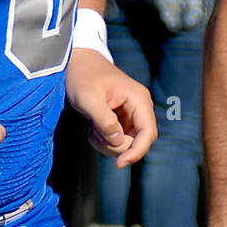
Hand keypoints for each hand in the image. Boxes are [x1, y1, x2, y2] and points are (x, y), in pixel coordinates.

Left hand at [65, 47, 156, 168]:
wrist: (78, 62)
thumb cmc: (83, 76)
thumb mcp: (88, 99)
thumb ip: (104, 120)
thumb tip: (118, 141)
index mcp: (138, 99)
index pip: (148, 133)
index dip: (137, 151)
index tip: (120, 163)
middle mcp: (139, 107)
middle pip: (137, 141)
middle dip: (115, 145)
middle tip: (95, 133)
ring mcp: (131, 114)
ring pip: (127, 143)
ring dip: (108, 143)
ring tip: (92, 129)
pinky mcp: (122, 119)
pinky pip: (118, 140)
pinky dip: (104, 140)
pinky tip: (93, 127)